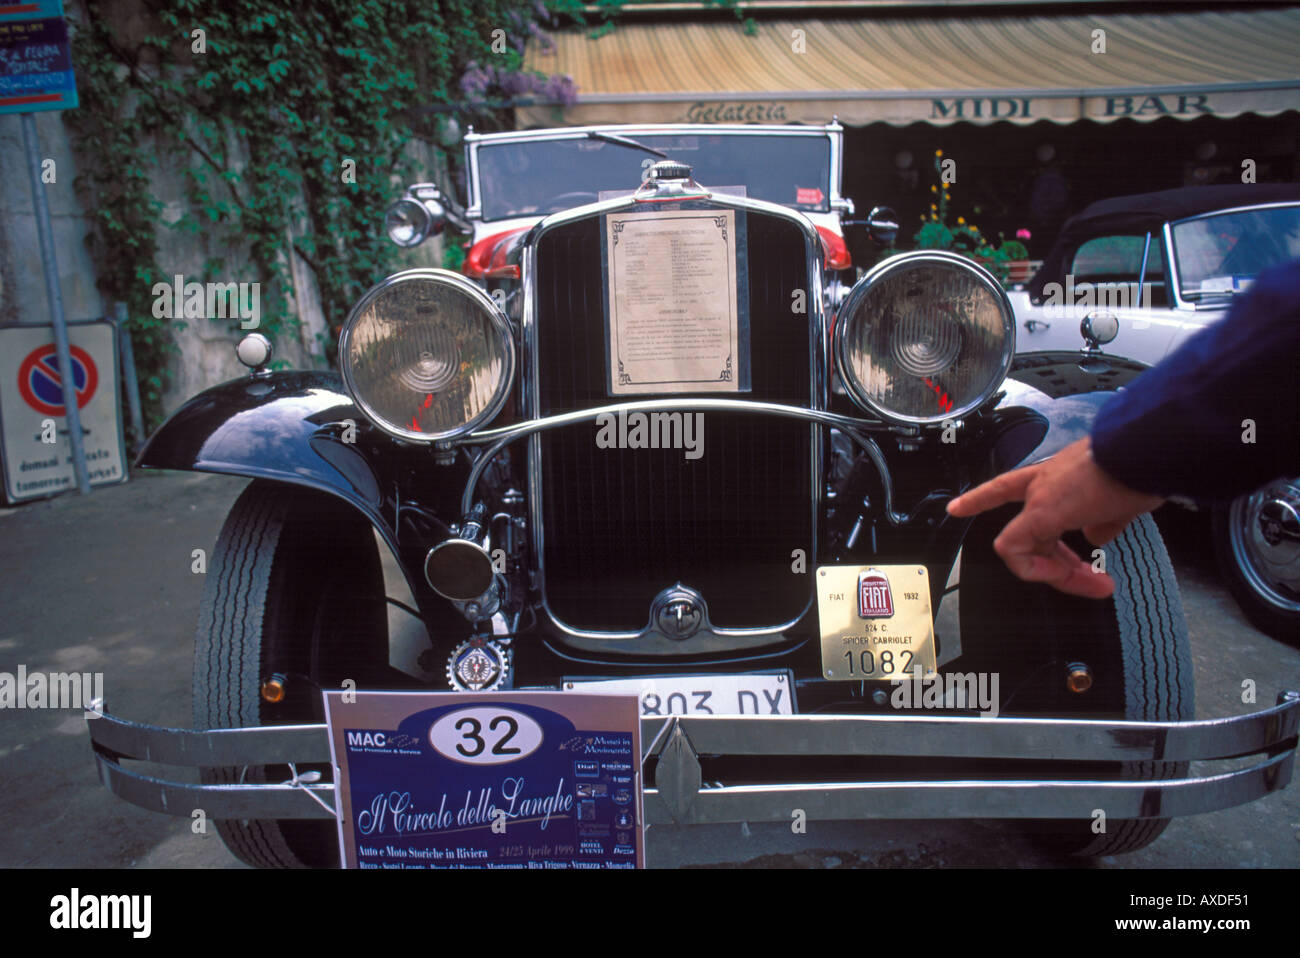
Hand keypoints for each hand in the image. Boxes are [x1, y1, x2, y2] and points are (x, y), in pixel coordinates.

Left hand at [944, 437, 1164, 598]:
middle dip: (1062, 565)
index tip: (956, 508)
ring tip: (1099, 584)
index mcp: (1057, 476)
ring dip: (1063, 573)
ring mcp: (1040, 496)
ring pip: (1027, 545)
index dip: (979, 498)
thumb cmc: (1141, 467)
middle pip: (1031, 533)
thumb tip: (1095, 538)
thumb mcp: (1121, 499)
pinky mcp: (1043, 511)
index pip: (1007, 486)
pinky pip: (1017, 548)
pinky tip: (1065, 578)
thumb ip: (1103, 521)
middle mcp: (1043, 483)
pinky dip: (1034, 569)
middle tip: (1095, 582)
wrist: (1146, 449)